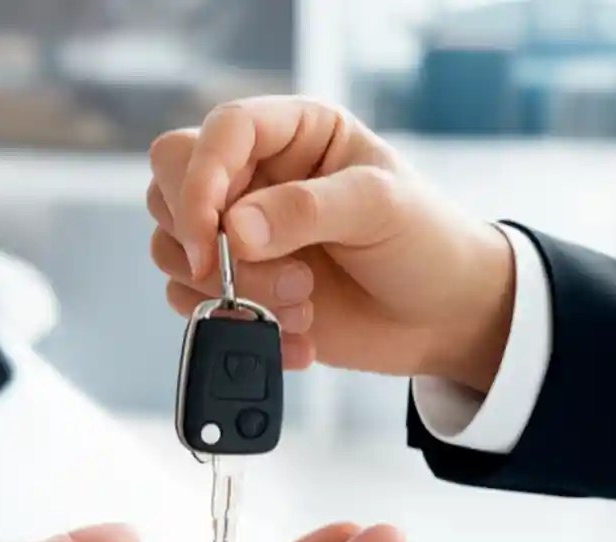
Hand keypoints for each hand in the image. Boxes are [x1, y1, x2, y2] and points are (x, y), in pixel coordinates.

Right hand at [148, 95, 515, 390]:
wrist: (445, 318)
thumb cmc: (427, 243)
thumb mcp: (381, 208)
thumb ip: (305, 210)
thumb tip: (235, 228)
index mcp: (294, 133)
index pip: (221, 132)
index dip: (203, 177)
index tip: (212, 232)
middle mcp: (256, 177)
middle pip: (171, 183)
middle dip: (204, 237)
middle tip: (256, 273)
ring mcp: (242, 235)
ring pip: (173, 248)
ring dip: (227, 288)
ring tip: (301, 304)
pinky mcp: (238, 286)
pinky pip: (195, 303)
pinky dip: (235, 325)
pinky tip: (297, 335)